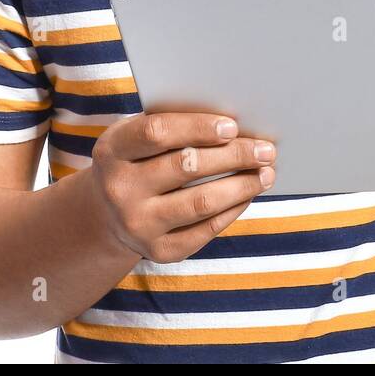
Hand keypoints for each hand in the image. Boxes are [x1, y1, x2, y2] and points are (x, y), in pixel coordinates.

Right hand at [89, 111, 275, 262]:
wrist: (107, 214)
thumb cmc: (137, 160)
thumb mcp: (138, 138)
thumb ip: (174, 126)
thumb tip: (234, 125)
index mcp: (113, 150)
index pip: (157, 133)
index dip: (197, 127)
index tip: (232, 126)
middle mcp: (120, 189)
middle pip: (186, 167)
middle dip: (234, 156)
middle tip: (266, 149)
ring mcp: (138, 224)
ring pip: (202, 202)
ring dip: (242, 185)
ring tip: (266, 173)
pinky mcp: (159, 250)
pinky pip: (206, 229)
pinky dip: (233, 209)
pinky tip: (248, 194)